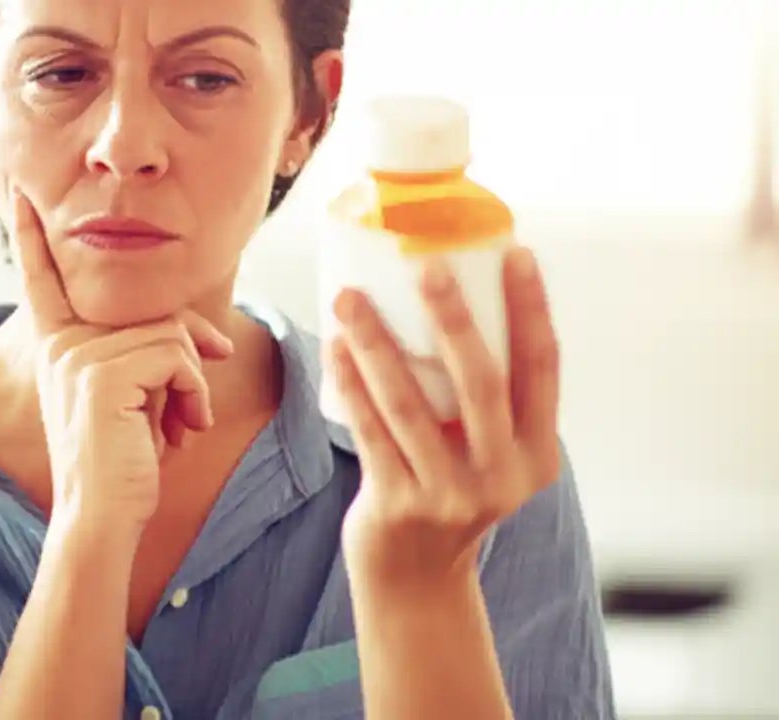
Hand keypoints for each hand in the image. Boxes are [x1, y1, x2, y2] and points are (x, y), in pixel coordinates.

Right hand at [8, 188, 233, 534]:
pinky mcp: (103, 375)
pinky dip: (195, 393)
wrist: (101, 518)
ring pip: (169, 336)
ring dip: (193, 385)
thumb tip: (207, 336)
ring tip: (184, 426)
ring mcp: (79, 357)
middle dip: (187, 354)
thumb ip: (148, 359)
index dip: (30, 235)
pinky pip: (177, 356)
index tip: (17, 189)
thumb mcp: (133, 400)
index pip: (41, 280)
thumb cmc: (121, 466)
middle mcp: (61, 345)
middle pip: (149, 314)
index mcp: (57, 347)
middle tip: (195, 404)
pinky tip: (186, 428)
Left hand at [326, 246, 561, 594]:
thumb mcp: (486, 453)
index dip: (531, 310)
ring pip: (410, 404)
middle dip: (453, 319)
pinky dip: (351, 384)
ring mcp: (450, 495)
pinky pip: (369, 431)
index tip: (516, 253)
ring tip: (348, 296)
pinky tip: (334, 346)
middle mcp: (502, 476)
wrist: (415, 575)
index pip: (543, 369)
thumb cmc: (448, 489)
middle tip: (425, 264)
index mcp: (537, 454)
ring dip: (377, 343)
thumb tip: (450, 298)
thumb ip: (482, 401)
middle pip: (481, 383)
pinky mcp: (399, 504)